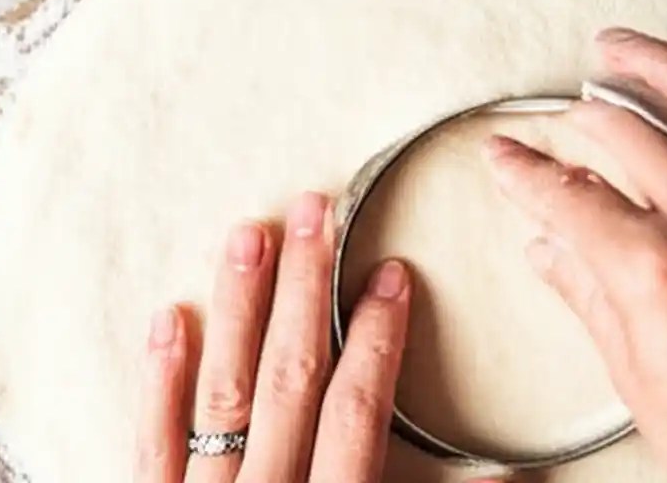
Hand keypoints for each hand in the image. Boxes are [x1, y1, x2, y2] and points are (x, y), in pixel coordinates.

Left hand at [134, 192, 500, 482]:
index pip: (358, 410)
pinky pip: (150, 447)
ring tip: (247, 234)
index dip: (377, 338)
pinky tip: (167, 319)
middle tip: (315, 210)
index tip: (387, 274)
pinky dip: (158, 382)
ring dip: (237, 309)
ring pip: (222, 394)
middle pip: (291, 378)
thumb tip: (516, 481)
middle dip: (306, 289)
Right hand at [485, 29, 666, 482]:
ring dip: (657, 62)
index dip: (522, 167)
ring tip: (622, 46)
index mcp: (657, 267)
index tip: (503, 154)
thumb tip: (550, 251)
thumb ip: (588, 295)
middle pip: (628, 128)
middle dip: (578, 111)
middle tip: (557, 108)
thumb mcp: (636, 377)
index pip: (567, 190)